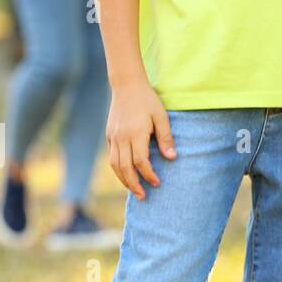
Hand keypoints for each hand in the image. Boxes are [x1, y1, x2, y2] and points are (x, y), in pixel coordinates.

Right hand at [106, 78, 175, 199]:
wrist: (126, 85)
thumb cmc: (147, 100)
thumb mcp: (161, 116)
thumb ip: (166, 137)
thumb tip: (172, 157)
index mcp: (135, 133)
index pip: (140, 161)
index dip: (148, 175)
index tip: (157, 183)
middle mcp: (121, 137)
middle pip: (125, 168)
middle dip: (134, 184)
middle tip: (143, 196)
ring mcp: (113, 136)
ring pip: (115, 165)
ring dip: (123, 180)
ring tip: (134, 190)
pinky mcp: (108, 135)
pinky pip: (111, 157)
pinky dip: (117, 169)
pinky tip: (126, 175)